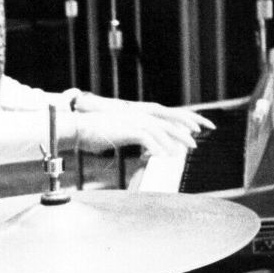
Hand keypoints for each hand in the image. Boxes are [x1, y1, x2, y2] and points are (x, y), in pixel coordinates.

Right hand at [71, 92, 210, 155]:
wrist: (78, 127)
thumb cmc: (94, 132)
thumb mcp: (117, 132)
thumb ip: (132, 136)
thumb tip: (143, 147)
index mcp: (136, 114)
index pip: (164, 117)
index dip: (180, 123)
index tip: (192, 132)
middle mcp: (138, 115)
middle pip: (167, 123)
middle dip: (183, 133)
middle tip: (194, 145)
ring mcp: (133, 121)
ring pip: (161, 131)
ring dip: (173, 143)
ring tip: (181, 154)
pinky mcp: (128, 129)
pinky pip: (148, 140)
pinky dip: (157, 149)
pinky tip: (162, 158)